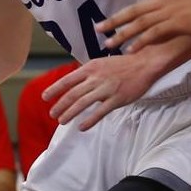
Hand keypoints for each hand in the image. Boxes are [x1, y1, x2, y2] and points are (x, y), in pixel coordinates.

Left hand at [43, 50, 174, 130]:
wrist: (146, 63)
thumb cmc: (124, 64)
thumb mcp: (102, 63)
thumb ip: (88, 74)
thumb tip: (75, 84)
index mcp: (91, 68)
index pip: (67, 79)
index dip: (54, 89)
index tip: (45, 97)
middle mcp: (96, 78)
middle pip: (73, 94)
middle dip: (60, 105)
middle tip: (52, 114)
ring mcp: (107, 89)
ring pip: (83, 103)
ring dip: (70, 113)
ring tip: (61, 121)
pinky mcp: (118, 99)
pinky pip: (100, 112)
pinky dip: (89, 120)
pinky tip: (81, 127)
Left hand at [100, 0, 190, 52]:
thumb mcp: (187, 10)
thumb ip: (171, 14)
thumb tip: (157, 27)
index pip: (138, 6)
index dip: (121, 15)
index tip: (106, 23)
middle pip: (134, 11)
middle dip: (114, 21)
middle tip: (98, 30)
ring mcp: (172, 9)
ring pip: (140, 22)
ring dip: (123, 34)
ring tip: (110, 44)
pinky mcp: (179, 20)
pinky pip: (154, 32)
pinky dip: (140, 41)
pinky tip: (130, 50)